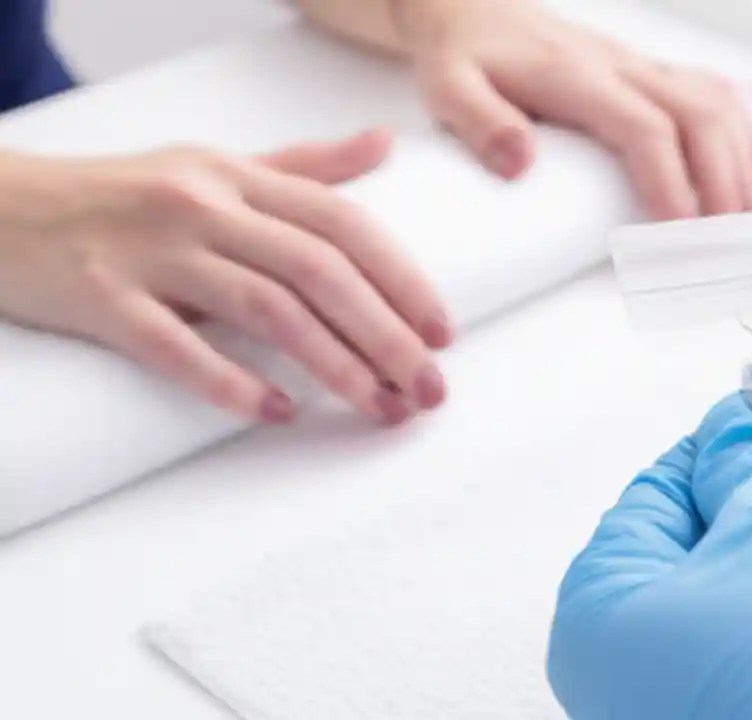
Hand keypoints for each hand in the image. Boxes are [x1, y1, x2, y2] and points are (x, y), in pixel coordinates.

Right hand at [0, 129, 451, 424]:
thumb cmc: (122, 192)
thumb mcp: (215, 165)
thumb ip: (304, 166)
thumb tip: (385, 145)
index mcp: (237, 178)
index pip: (342, 224)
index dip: (402, 278)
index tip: (443, 331)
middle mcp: (202, 207)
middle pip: (318, 270)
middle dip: (385, 334)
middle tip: (428, 388)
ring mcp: (150, 251)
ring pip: (263, 307)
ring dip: (333, 364)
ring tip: (378, 408)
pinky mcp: (99, 296)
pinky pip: (173, 345)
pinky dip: (230, 381)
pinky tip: (277, 411)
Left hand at [394, 0, 751, 218]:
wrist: (469, 11)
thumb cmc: (464, 54)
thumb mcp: (447, 87)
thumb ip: (480, 123)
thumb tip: (521, 163)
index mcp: (577, 76)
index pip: (645, 129)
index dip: (671, 181)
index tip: (680, 230)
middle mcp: (621, 67)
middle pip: (699, 117)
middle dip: (722, 181)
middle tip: (726, 240)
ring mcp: (641, 67)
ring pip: (716, 104)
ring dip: (742, 160)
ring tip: (750, 218)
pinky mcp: (649, 73)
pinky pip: (713, 94)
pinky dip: (743, 133)